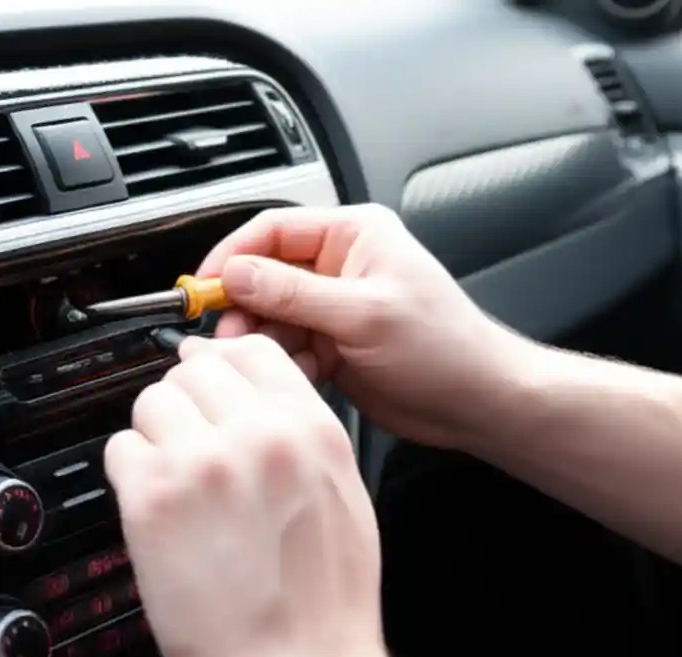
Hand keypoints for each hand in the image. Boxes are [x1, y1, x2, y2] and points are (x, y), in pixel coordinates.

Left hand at [105, 335, 431, 656]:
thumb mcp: (341, 493)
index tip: (205, 381)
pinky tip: (157, 510)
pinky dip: (130, 475)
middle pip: (192, 370)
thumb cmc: (322, 604)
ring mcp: (201, 462)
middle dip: (186, 404)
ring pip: (151, 402)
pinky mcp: (151, 498)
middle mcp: (256, 435)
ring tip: (177, 486)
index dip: (219, 365)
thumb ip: (297, 431)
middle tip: (191, 448)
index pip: (249, 350)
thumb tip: (249, 390)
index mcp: (310, 429)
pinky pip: (120, 449)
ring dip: (156, 437)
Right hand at [197, 205, 529, 449]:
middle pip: (265, 275)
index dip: (233, 254)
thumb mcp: (362, 315)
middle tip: (227, 335)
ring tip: (261, 361)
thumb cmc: (445, 348)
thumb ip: (293, 294)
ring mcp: (334, 306)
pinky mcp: (332, 343)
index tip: (203, 284)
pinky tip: (299, 377)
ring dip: (261, 340)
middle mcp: (341, 265)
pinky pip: (287, 347)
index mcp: (353, 235)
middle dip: (244, 306)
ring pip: (271, 315)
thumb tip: (237, 275)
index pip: (273, 229)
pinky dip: (283, 363)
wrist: (477, 403)